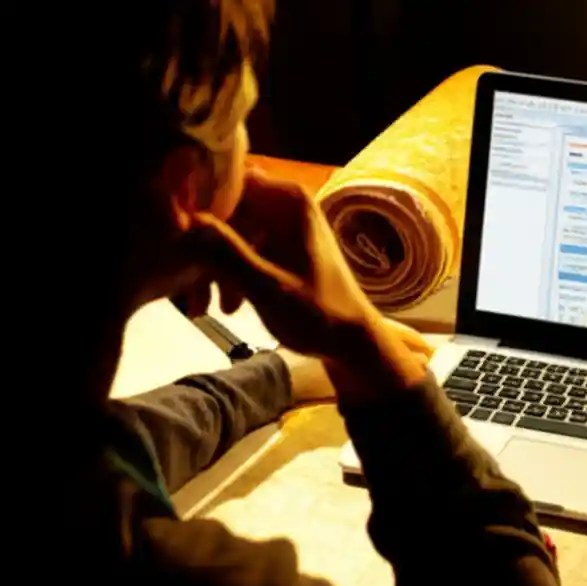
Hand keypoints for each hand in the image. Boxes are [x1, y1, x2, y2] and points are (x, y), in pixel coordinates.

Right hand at [180, 171, 426, 398]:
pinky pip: (241, 247)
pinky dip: (228, 273)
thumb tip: (180, 223)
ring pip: (227, 232)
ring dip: (210, 268)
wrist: (353, 342)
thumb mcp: (266, 286)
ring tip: (203, 310)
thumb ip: (225, 252)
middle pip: (221, 210)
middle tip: (185, 290)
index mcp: (287, 199)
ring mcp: (282, 222)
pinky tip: (226, 307)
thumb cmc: (318, 314)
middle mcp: (284, 201)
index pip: (222, 179)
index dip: (193, 204)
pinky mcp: (279, 244)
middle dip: (199, 249)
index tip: (168, 237)